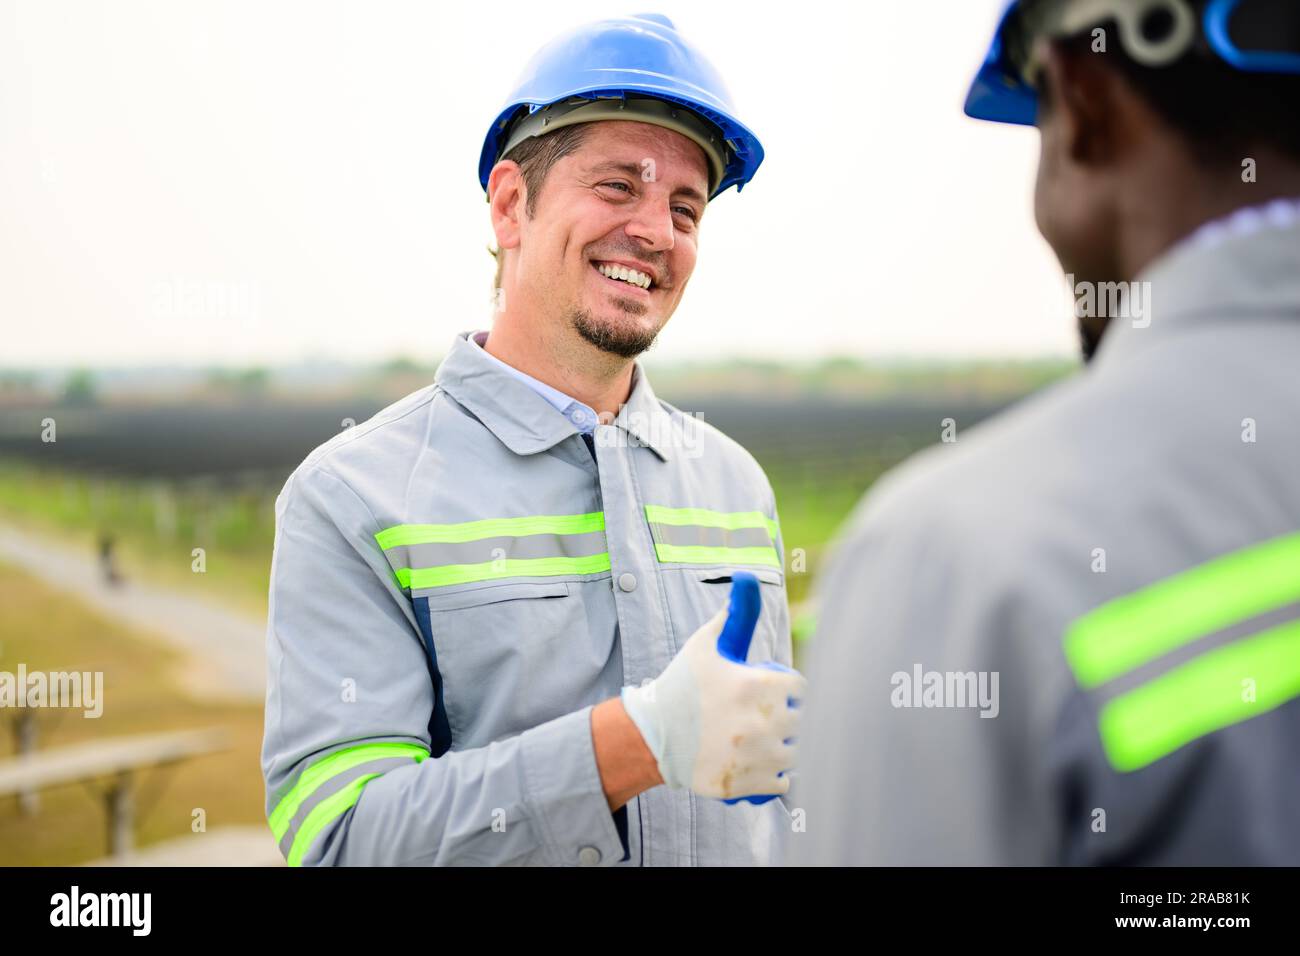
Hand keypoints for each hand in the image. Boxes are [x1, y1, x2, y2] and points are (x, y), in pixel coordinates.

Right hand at [620, 572, 805, 800]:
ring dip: (789, 747)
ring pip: (795, 753)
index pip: (800, 687)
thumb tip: (748, 576)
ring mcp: (754, 756)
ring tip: (773, 741)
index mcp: (757, 685)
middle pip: (802, 721)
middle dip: (792, 717)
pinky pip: (782, 782)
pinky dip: (778, 776)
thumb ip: (734, 613)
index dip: (790, 688)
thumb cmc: (681, 686)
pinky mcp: (746, 784)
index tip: (776, 691)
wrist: (652, 735)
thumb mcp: (705, 644)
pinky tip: (766, 764)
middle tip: (773, 717)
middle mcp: (761, 722)